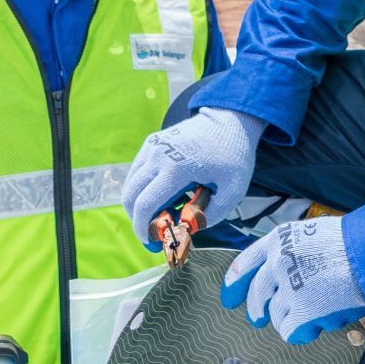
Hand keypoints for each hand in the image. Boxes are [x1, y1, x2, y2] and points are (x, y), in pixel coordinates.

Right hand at [123, 107, 264, 248]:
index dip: (144, 228)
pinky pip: (137, 172)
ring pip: (130, 184)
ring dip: (140, 205)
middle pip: (130, 196)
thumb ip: (212, 215)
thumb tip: (188, 229)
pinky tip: (165, 195)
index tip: (153, 243)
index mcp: (177, 167)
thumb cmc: (233, 156)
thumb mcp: (233, 190)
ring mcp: (152, 146)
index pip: (146, 204)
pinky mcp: (151, 143)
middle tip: (156, 234)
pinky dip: (143, 189)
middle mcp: (158, 155)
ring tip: (166, 213)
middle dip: (138, 220)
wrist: (229, 120)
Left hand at [221, 216, 364, 344]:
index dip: (234, 283)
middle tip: (259, 319)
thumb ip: (291, 252)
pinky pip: (292, 332)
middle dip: (257, 311)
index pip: (244, 264)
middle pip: (257, 296)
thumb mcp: (311, 234)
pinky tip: (318, 323)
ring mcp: (289, 288)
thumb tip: (279, 276)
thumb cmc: (351, 243)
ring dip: (292, 319)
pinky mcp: (303, 312)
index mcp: (278, 240)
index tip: (229, 298)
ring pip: (276, 317)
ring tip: (316, 311)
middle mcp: (278, 263)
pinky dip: (303, 331)